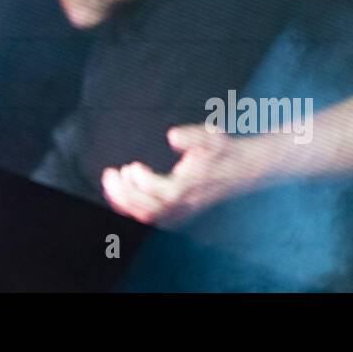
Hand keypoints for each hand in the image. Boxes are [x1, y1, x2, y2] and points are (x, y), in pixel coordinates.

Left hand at [101, 124, 248, 228]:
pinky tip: (120, 187)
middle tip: (110, 173)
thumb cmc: (223, 151)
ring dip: (124, 200)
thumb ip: (193, 136)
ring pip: (147, 216)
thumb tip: (171, 135)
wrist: (242, 170)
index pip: (165, 193)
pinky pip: (149, 215)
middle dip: (125, 194)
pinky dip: (131, 205)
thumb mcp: (213, 137)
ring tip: (111, 178)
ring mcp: (181, 210)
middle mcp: (186, 203)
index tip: (132, 165)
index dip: (144, 182)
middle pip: (150, 211)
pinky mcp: (177, 211)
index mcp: (193, 186)